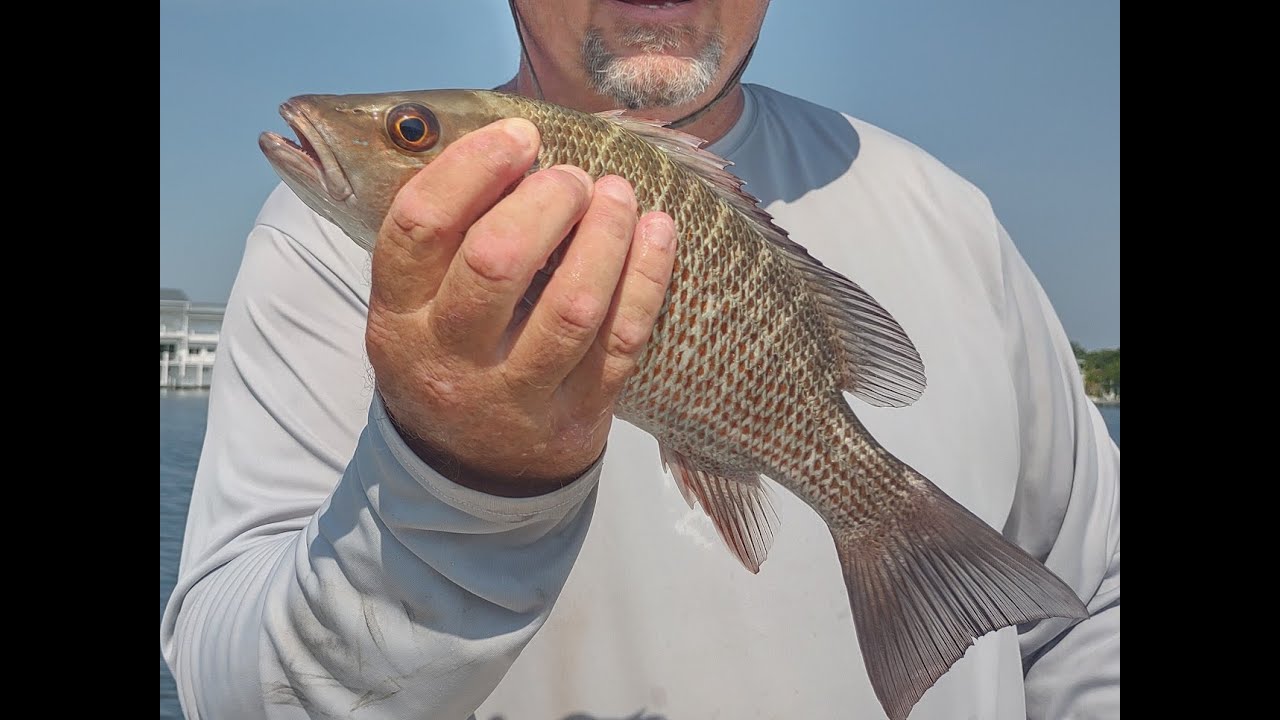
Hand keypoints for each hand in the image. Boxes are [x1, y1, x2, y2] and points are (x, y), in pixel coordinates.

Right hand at [365, 118, 677, 496]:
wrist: (471, 475)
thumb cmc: (450, 356)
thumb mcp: (415, 306)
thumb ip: (447, 237)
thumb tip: (520, 148)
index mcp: (398, 316)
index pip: (420, 226)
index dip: (472, 167)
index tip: (520, 136)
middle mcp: (448, 358)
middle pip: (496, 263)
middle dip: (546, 202)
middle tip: (572, 178)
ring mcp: (515, 395)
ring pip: (571, 306)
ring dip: (605, 236)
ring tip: (618, 195)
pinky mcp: (576, 416)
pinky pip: (621, 340)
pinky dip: (647, 278)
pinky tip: (657, 232)